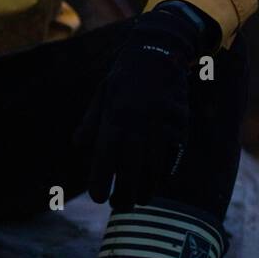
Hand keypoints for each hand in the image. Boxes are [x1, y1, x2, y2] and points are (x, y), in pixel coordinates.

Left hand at [74, 7, 198, 210]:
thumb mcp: (102, 95)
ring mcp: (161, 124)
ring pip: (154, 168)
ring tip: (139, 200)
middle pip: (131, 171)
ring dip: (147, 189)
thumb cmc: (125, 77)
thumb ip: (91, 123)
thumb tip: (79, 148)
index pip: (105, 159)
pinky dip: (164, 173)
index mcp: (114, 117)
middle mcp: (138, 123)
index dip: (101, 182)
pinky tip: (157, 182)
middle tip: (119, 206)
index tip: (99, 197)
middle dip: (125, 194)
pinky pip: (172, 156)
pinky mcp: (179, 124)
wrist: (160, 51)